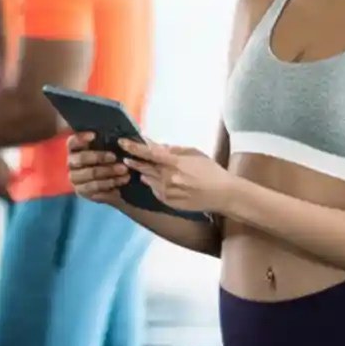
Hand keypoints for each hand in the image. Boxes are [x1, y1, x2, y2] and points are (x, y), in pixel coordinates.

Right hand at [67, 132, 129, 204]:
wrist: (106, 179)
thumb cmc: (108, 158)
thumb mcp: (108, 147)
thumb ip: (109, 141)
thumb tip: (120, 138)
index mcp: (75, 149)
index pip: (72, 142)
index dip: (81, 138)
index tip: (94, 135)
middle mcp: (72, 164)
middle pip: (81, 159)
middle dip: (99, 157)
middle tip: (115, 157)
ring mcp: (75, 180)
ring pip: (89, 175)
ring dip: (108, 175)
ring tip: (125, 173)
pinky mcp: (83, 193)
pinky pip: (95, 192)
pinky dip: (109, 189)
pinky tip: (120, 186)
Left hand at [119, 139, 236, 213]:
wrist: (222, 194)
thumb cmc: (210, 170)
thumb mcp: (195, 153)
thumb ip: (174, 150)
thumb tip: (157, 146)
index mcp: (175, 163)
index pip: (149, 153)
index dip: (134, 147)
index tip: (122, 142)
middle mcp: (168, 178)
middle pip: (145, 168)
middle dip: (134, 162)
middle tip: (126, 157)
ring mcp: (167, 192)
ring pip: (148, 180)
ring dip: (145, 173)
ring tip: (144, 168)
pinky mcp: (168, 202)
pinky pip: (155, 191)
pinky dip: (154, 185)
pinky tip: (161, 181)